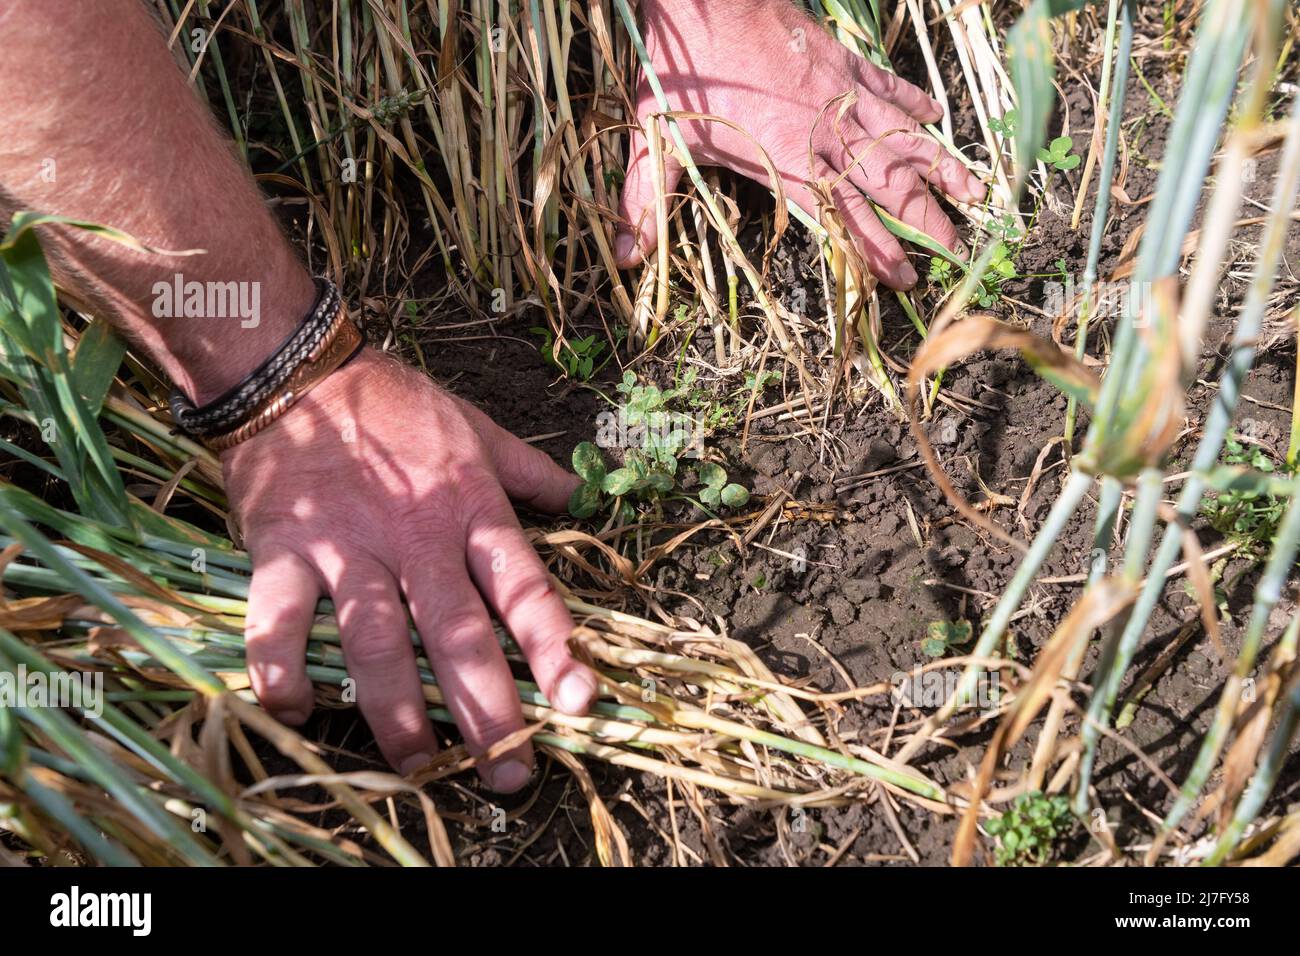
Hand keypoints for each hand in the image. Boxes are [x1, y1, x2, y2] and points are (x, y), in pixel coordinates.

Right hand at [222, 349, 596, 790]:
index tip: (580, 703)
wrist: (295, 368)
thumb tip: (580, 492)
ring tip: (419, 766)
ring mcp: (348, 548)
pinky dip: (282, 668)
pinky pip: (280, 620)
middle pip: (457, 635)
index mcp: (471, 510)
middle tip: (509, 774)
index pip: (523, 589)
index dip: (554, 647)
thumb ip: (528, 469)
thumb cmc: (394, 403)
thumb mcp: (476, 427)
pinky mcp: (283, 552)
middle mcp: (417, 538)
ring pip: (377, 643)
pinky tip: (295, 713)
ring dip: (397, 711)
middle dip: (486, 710)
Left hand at [616, 0, 984, 288]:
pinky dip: (911, 99)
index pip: (842, 219)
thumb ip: (645, 202)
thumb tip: (624, 258)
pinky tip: (936, 113)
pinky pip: (886, 84)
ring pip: (901, 137)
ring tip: (974, 190)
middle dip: (924, 219)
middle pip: (887, 185)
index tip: (904, 280)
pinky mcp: (840, 60)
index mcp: (788, 161)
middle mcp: (825, 133)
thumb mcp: (655, 140)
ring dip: (938, 165)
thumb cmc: (681, 70)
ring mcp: (839, 94)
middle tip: (957, 246)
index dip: (874, 252)